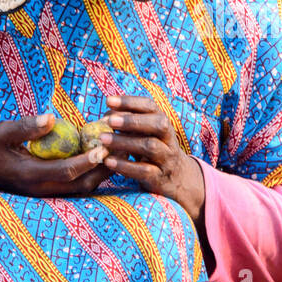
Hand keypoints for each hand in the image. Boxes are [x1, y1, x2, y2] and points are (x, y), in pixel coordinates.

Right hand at [0, 115, 109, 197]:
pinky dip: (91, 173)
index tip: (104, 147)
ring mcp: (45, 193)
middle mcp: (41, 189)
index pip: (65, 172)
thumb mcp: (2, 132)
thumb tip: (52, 118)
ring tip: (118, 152)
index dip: (87, 161)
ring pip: (81, 188)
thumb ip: (26, 127)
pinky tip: (102, 156)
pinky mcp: (49, 190)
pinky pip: (75, 185)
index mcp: (30, 176)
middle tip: (120, 149)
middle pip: (81, 185)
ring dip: (101, 172)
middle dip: (103, 169)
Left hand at [99, 93, 205, 226]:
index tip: (109, 101)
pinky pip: (145, 170)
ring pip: (150, 146)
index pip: (151, 107)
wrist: (178, 180)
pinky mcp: (160, 178)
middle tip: (109, 121)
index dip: (131, 102)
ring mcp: (167, 159)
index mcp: (163, 124)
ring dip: (125, 142)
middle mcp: (168, 139)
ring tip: (103, 139)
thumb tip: (106, 114)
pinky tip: (109, 162)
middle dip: (132, 121)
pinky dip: (126, 166)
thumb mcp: (148, 135)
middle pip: (157, 124)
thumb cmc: (154, 152)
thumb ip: (132, 124)